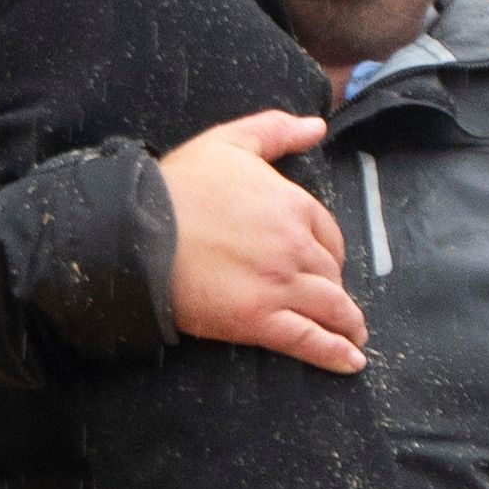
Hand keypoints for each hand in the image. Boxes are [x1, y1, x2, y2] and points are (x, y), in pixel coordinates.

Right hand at [158, 110, 366, 371]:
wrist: (135, 231)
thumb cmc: (178, 185)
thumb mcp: (228, 142)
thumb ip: (275, 130)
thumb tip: (316, 127)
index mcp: (292, 204)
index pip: (329, 234)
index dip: (328, 250)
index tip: (323, 263)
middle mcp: (294, 245)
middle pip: (331, 272)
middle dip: (333, 286)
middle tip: (331, 300)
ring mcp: (279, 285)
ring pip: (329, 307)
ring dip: (346, 323)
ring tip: (353, 335)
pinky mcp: (258, 319)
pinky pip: (308, 340)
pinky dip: (334, 353)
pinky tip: (351, 361)